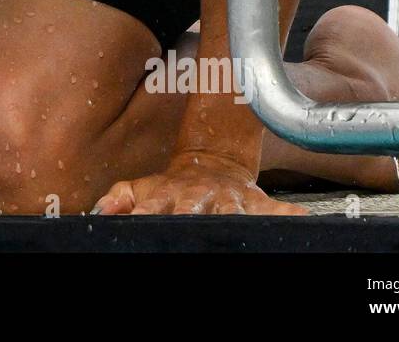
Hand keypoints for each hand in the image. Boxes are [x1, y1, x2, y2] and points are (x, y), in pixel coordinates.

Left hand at [91, 152, 307, 215]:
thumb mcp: (141, 186)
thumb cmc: (172, 184)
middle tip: (186, 235)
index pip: (154, 212)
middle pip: (193, 215)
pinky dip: (290, 216)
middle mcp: (200, 199)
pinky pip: (281, 212)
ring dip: (235, 219)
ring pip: (234, 214)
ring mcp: (231, 202)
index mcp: (169, 196)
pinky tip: (298, 222)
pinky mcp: (260, 205)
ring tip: (234, 229)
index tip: (142, 225)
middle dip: (187, 222)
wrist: (213, 162)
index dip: (148, 218)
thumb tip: (99, 213)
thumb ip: (118, 198)